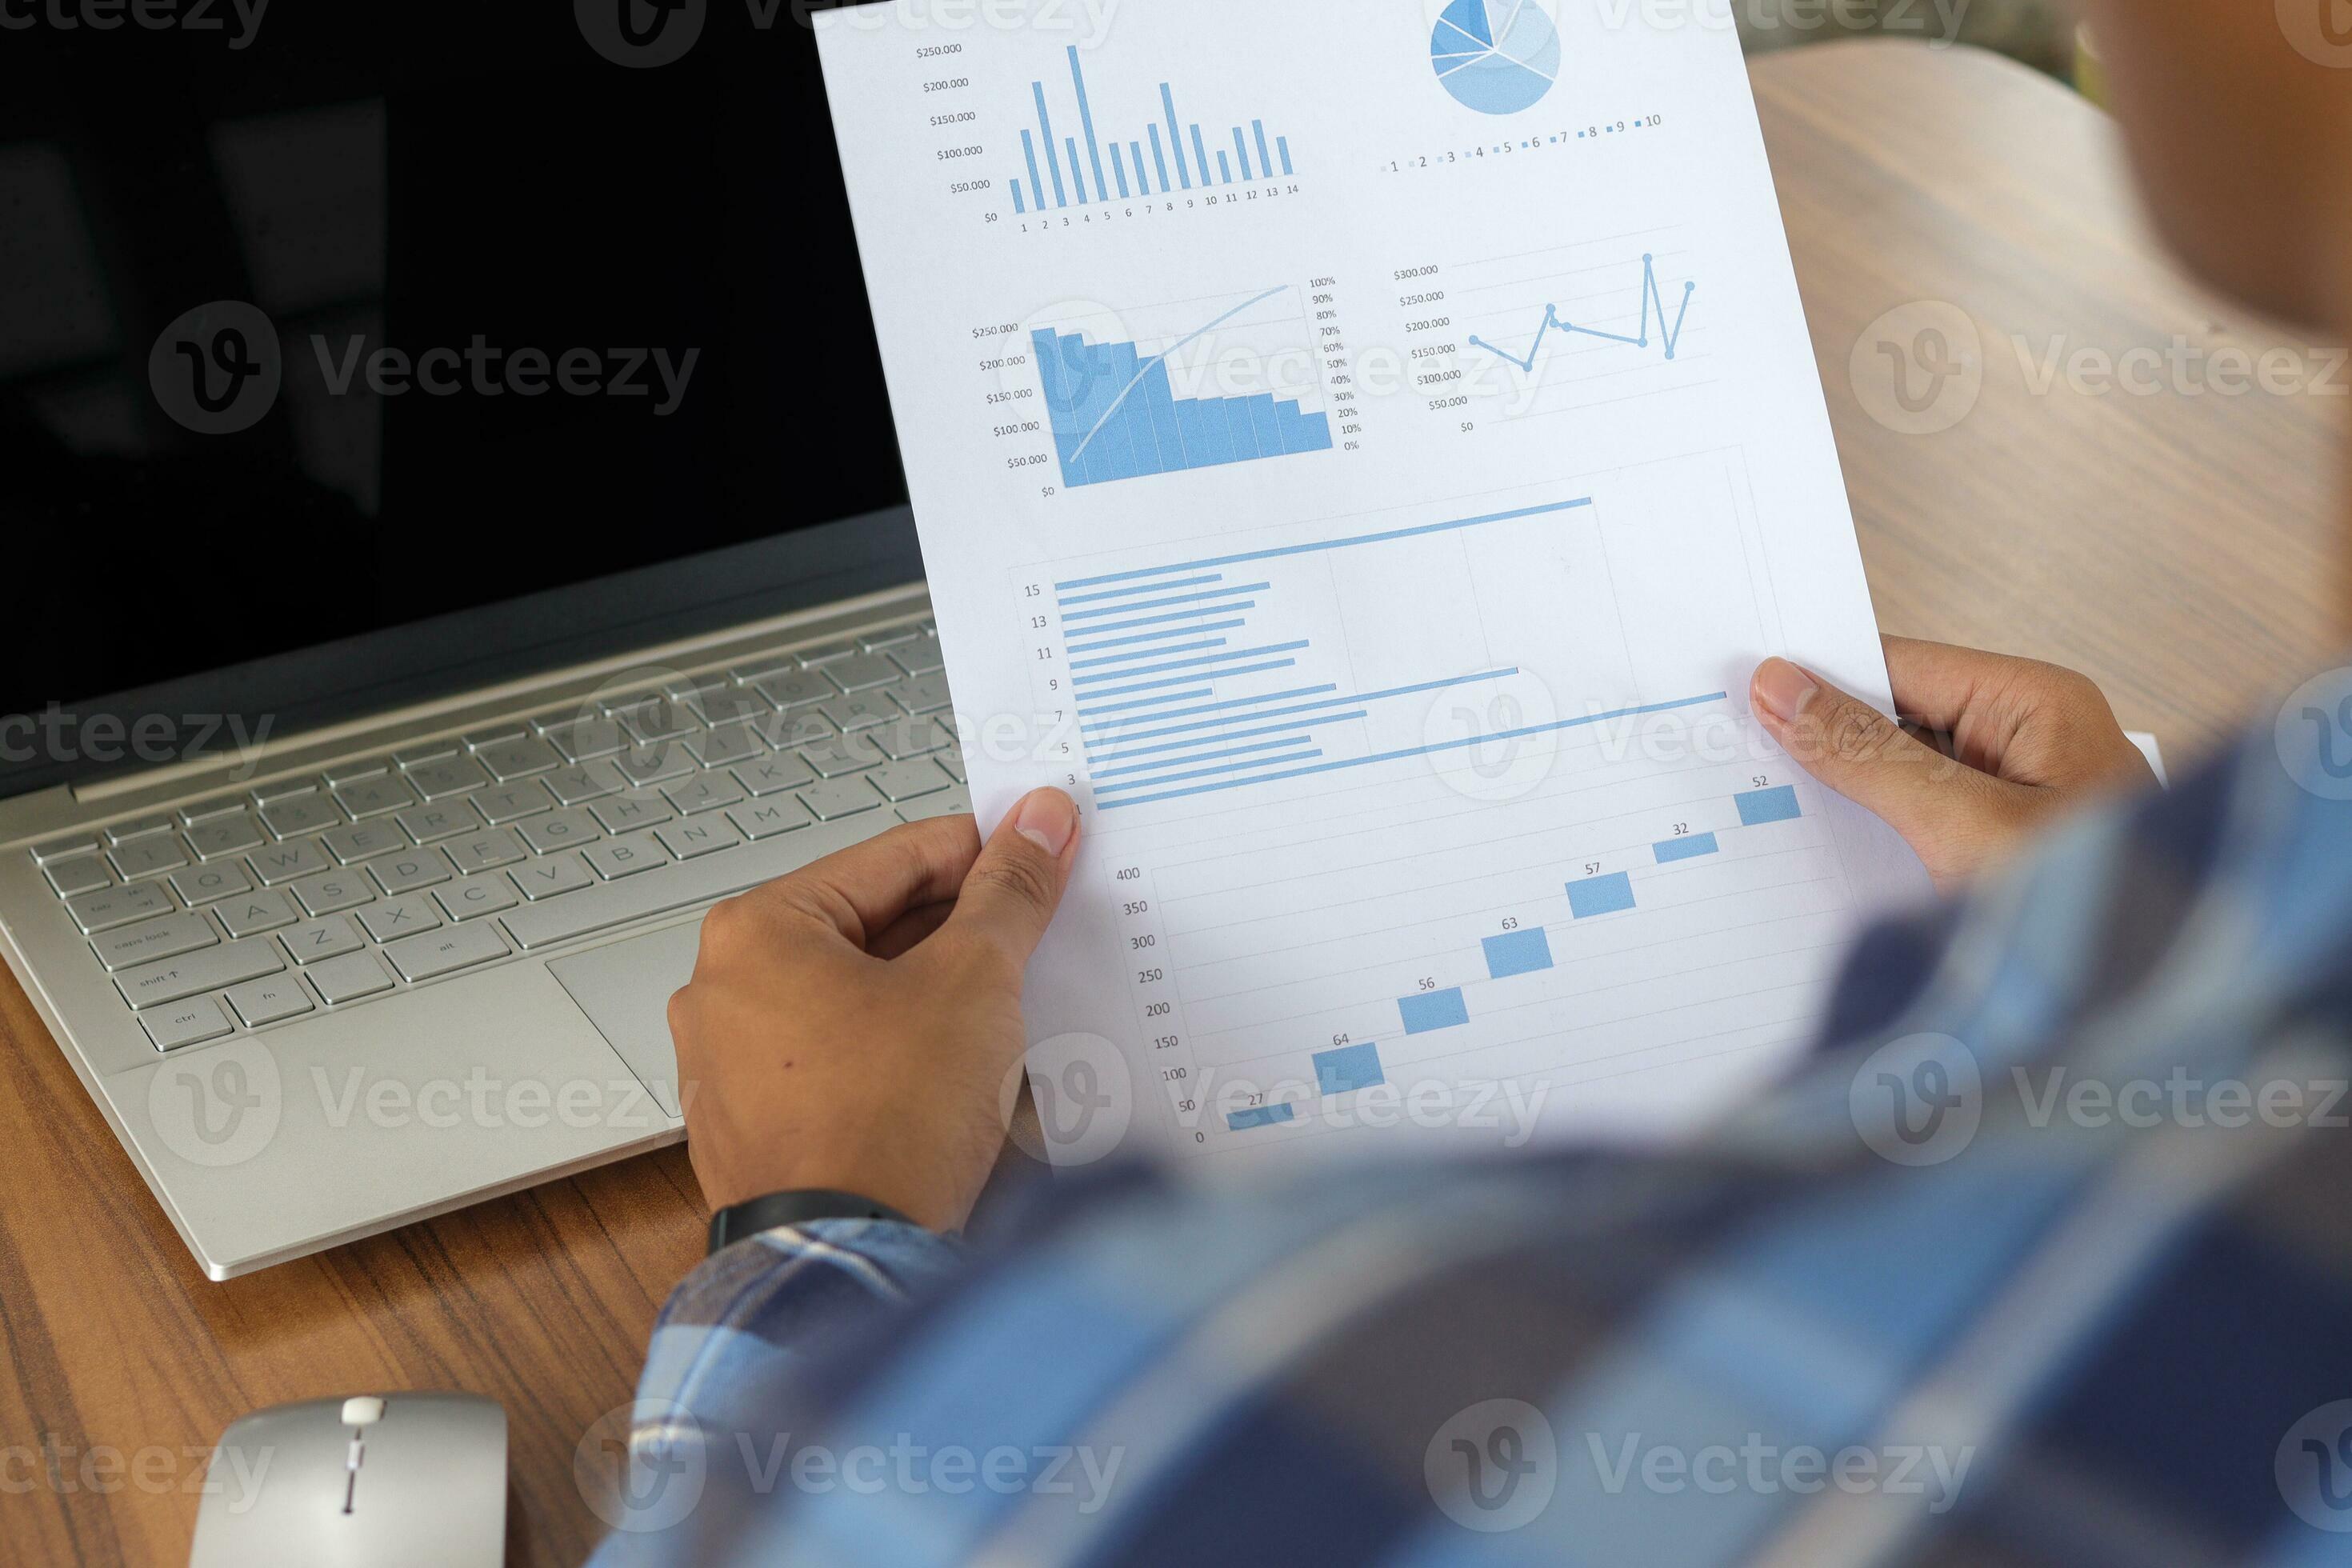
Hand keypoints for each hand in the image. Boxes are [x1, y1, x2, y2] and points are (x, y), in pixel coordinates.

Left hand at [667, 789, 1080, 1230]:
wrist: (849, 1264)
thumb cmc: (883, 1128)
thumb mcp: (973, 982)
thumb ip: (1009, 893)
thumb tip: (1037, 826)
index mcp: (756, 931)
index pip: (896, 856)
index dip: (986, 853)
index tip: (1040, 853)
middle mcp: (723, 990)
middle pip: (872, 924)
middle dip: (960, 931)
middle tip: (1033, 932)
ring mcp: (732, 1064)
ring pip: (859, 994)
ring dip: (936, 991)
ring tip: (1005, 1007)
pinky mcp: (758, 1123)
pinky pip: (841, 1058)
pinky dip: (900, 1050)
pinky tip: (956, 1069)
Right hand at [1750, 637, 2155, 891]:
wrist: (2150, 1015)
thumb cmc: (2094, 912)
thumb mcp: (1964, 823)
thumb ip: (1866, 755)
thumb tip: (1782, 686)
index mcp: (2036, 705)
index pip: (1897, 665)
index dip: (1816, 679)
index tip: (1732, 693)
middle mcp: (2028, 744)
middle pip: (1893, 721)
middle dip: (1821, 745)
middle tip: (1729, 758)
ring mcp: (2013, 804)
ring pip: (1897, 783)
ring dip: (1841, 804)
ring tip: (1763, 817)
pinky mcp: (1997, 858)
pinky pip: (1914, 832)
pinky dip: (1868, 846)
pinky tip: (1817, 867)